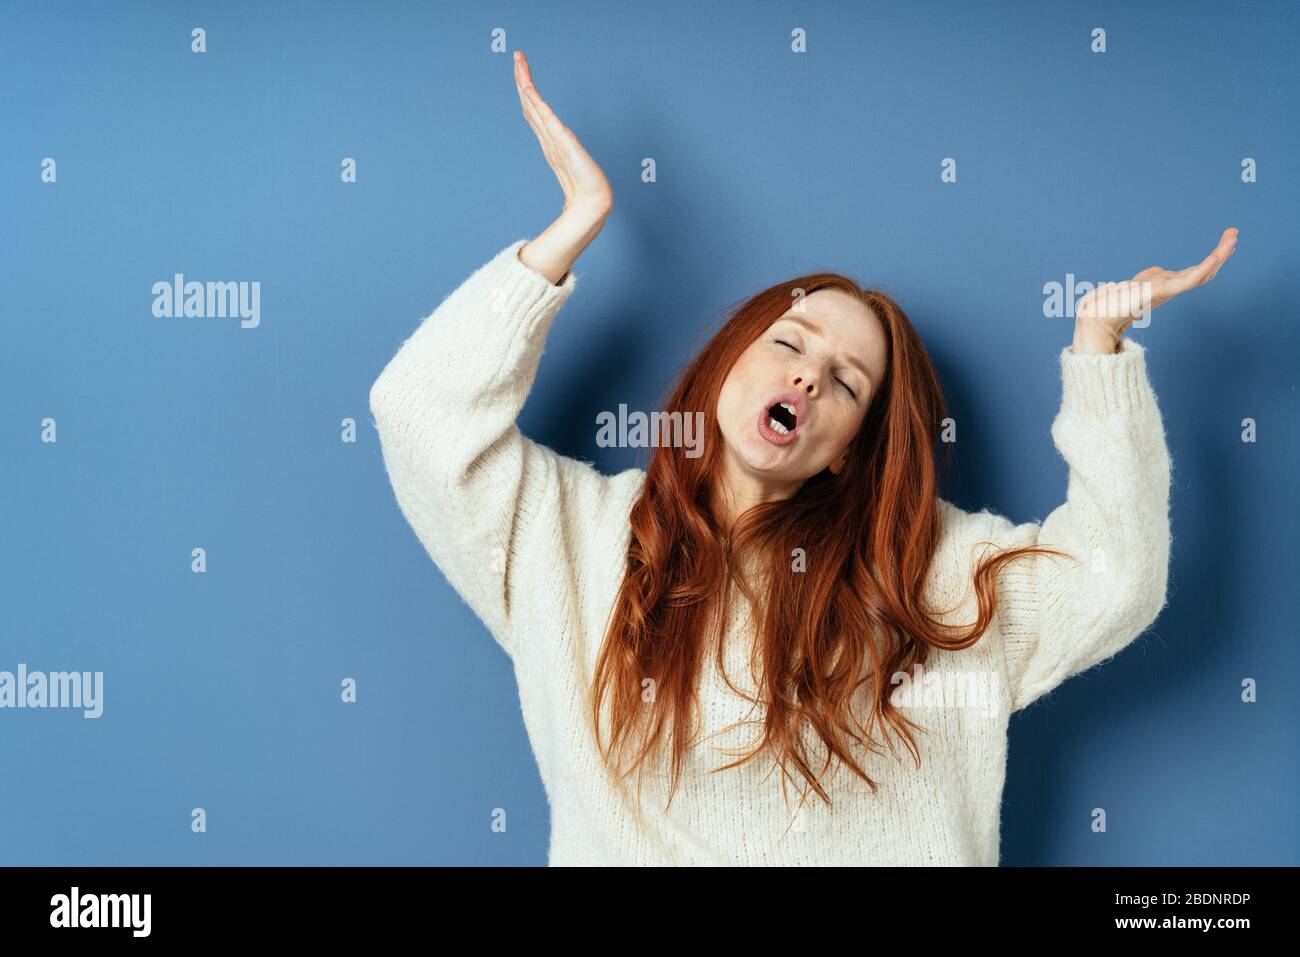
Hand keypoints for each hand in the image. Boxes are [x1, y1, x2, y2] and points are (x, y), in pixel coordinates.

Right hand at [514, 50, 612, 214]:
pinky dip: (535, 101)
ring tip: (519, 60)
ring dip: (526, 81)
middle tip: (517, 56)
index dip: (528, 91)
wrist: (592, 203)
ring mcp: (552, 139)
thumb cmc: (587, 191)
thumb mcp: (578, 169)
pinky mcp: (561, 142)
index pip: (536, 111)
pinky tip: (529, 88)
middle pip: (530, 103)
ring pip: (534, 105)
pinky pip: (544, 117)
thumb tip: (572, 166)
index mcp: (550, 142)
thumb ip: (573, 166)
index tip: (523, 72)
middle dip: (523, 79)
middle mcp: (548, 138)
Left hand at [1073, 227, 1238, 352]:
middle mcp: (1170, 288)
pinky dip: (1204, 268)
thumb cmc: (1114, 302)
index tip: (1226, 245)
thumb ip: (1151, 277)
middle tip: (1234, 234)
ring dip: (1218, 256)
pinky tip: (1216, 256)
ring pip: (1201, 273)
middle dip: (1221, 254)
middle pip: (1203, 271)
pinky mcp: (1162, 292)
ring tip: (1232, 238)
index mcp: (1167, 286)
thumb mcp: (1138, 283)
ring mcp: (1167, 290)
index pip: (1195, 272)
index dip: (1211, 261)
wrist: (1099, 315)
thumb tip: (1158, 271)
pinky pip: (1189, 280)